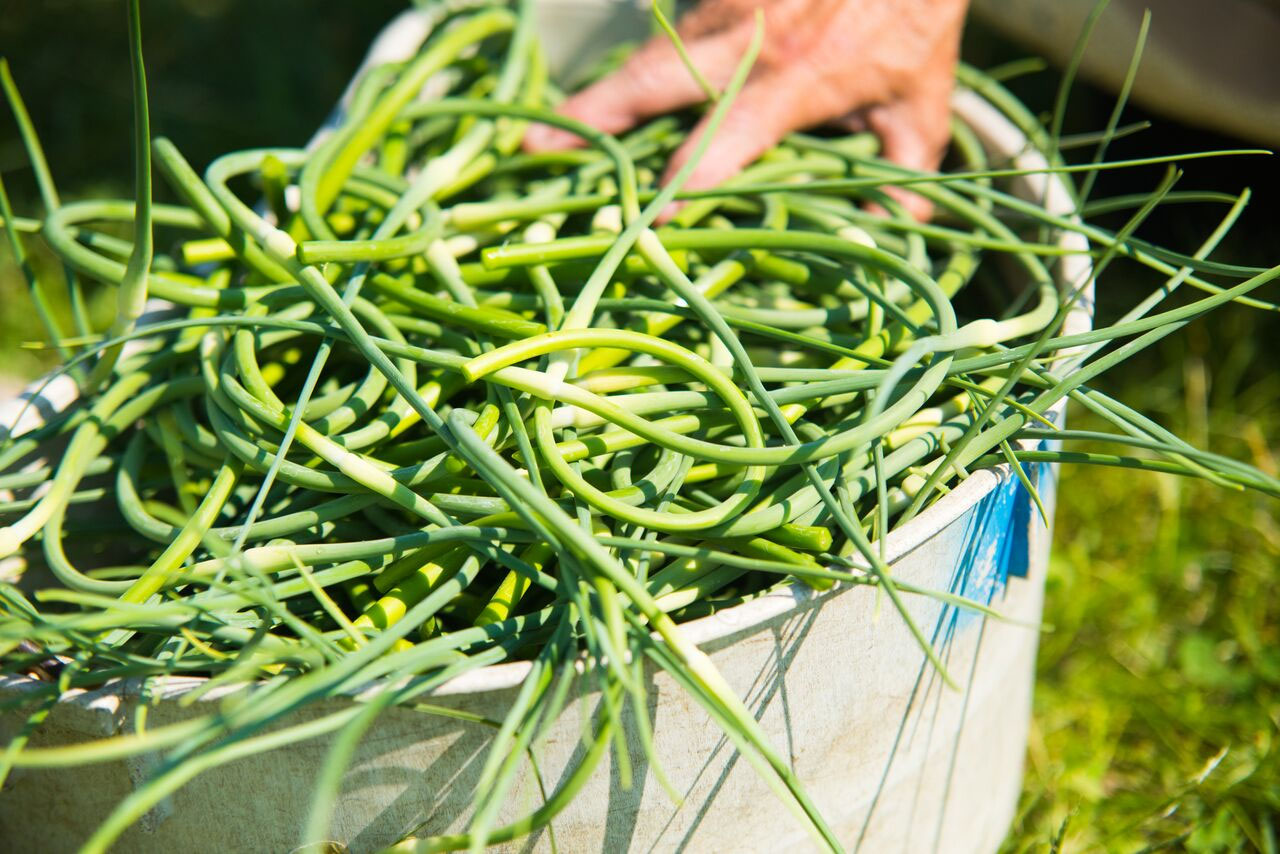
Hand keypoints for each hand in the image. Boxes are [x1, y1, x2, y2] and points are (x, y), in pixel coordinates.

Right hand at [523, 0, 969, 220]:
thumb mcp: (923, 105)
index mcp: (797, 80)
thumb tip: (886, 239)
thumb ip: (906, 173)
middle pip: (652, 80)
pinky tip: (599, 103)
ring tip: (547, 136)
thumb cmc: (915, 23)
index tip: (654, 218)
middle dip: (594, 115)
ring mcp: (724, 9)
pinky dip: (635, 71)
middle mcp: (746, 42)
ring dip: (599, 96)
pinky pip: (666, 36)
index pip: (728, 136)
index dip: (688, 178)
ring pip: (649, 57)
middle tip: (535, 148)